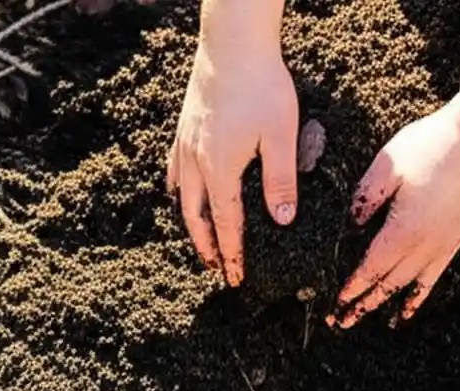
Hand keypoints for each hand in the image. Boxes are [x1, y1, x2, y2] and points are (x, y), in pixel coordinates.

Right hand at [168, 30, 298, 285]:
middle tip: (216, 268)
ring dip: (192, 223)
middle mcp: (197, 162)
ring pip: (183, 196)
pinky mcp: (184, 129)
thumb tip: (282, 222)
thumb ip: (281, 181)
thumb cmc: (261, 86)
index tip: (235, 278)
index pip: (226, 224)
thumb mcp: (281, 135)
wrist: (231, 44)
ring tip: (201, 240)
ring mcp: (186, 146)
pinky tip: (184, 193)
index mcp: (221, 169)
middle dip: (206, 247)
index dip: (232, 254)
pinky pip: (177, 170)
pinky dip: (181, 191)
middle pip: (196, 217)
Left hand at [328, 105, 459, 327]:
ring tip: (380, 323)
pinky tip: (412, 304)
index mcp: (403, 230)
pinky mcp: (459, 237)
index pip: (371, 269)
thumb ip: (365, 199)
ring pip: (412, 285)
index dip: (353, 288)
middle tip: (344, 322)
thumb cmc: (433, 146)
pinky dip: (420, 294)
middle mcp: (425, 246)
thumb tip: (350, 227)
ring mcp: (444, 244)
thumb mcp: (387, 165)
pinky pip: (434, 276)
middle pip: (389, 284)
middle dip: (365, 304)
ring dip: (391, 305)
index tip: (337, 305)